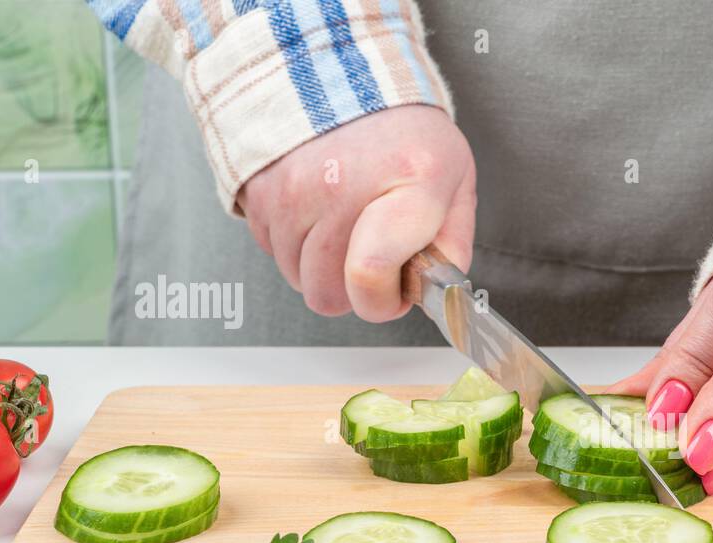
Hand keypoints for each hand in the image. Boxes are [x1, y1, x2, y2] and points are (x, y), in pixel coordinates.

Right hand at [238, 105, 475, 320]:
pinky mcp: (259, 190)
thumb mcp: (454, 182)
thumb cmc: (404, 133)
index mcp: (409, 181)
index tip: (396, 289)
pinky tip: (318, 212)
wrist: (340, 72)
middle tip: (373, 257)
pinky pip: (273, 252)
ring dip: (322, 268)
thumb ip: (451, 247)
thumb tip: (433, 295)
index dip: (382, 300)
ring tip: (345, 227)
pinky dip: (296, 244)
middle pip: (330, 293)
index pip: (369, 273)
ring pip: (299, 279)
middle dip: (355, 291)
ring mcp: (294, 187)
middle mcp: (342, 184)